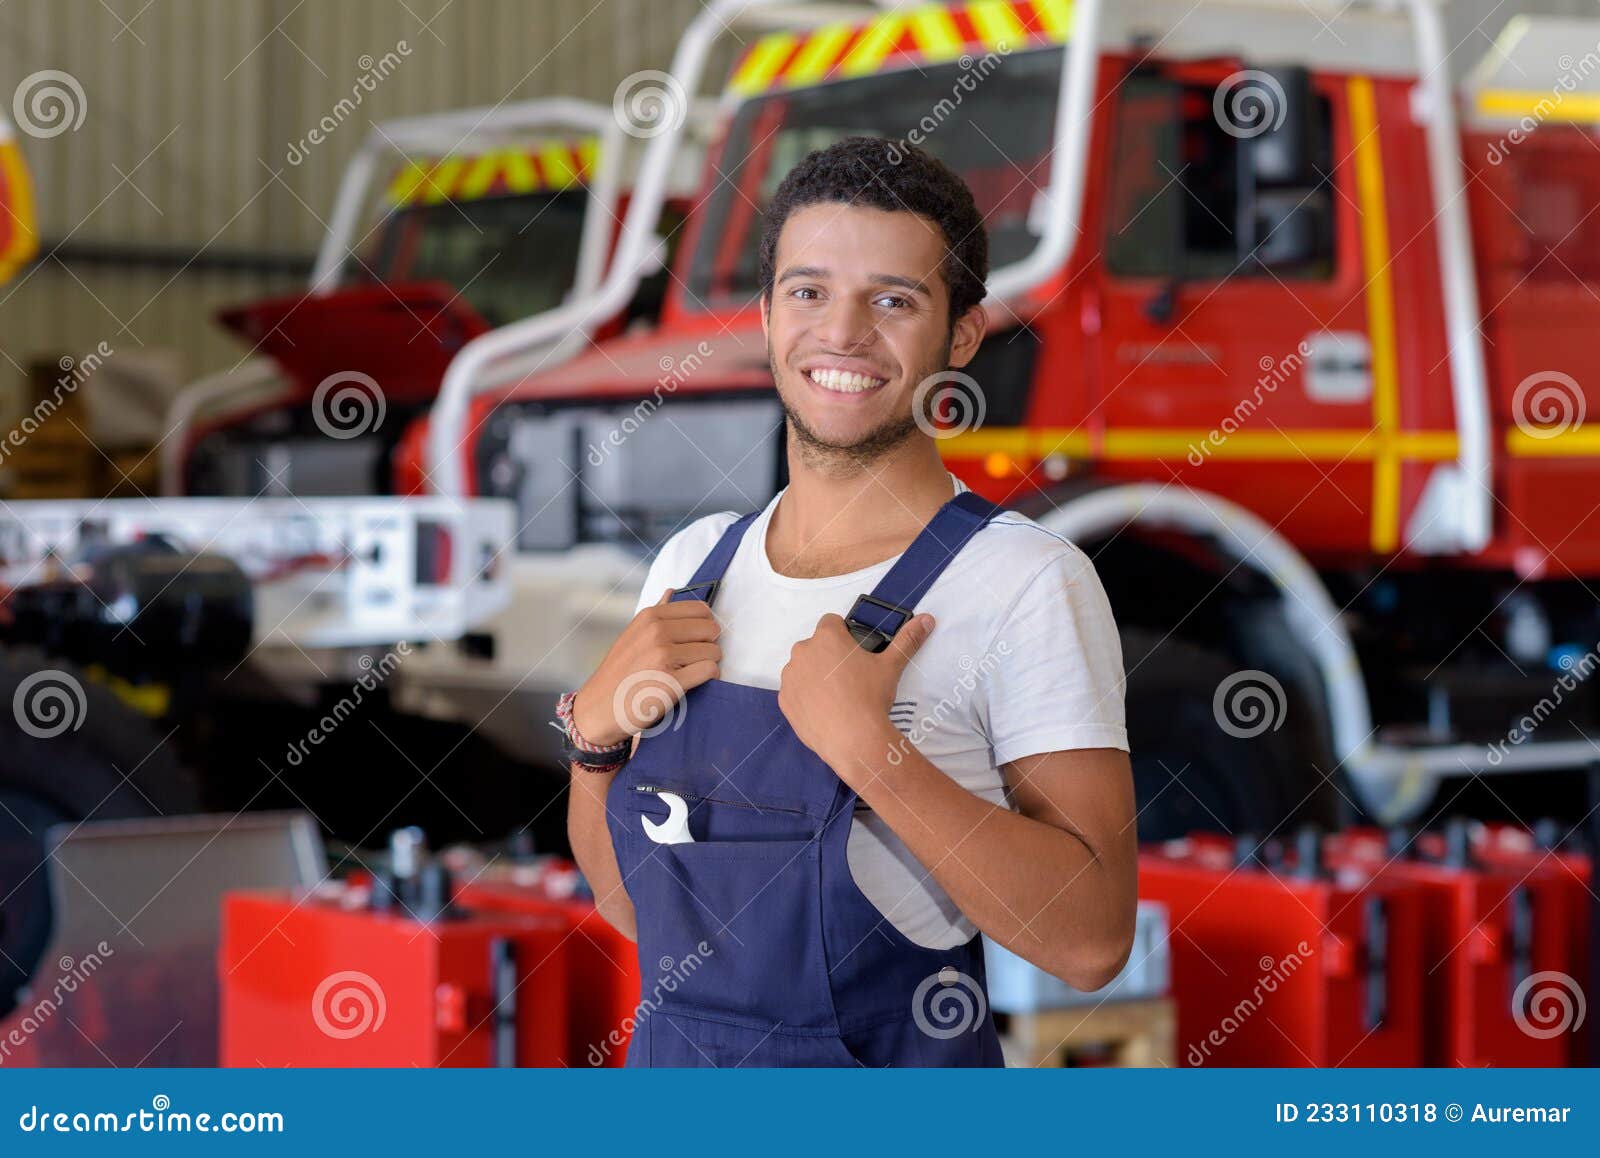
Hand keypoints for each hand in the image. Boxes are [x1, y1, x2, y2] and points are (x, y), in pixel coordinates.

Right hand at [572, 588, 721, 745]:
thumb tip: (672, 591)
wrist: (599, 708)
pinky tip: (693, 683)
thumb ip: (656, 614)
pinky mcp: (672, 682)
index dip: (704, 626)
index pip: (701, 609)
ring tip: (688, 673)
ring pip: (714, 651)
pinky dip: (708, 679)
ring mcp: (663, 656)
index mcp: (650, 616)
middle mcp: (657, 632)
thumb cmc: (619, 673)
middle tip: (691, 660)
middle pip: (711, 629)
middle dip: (708, 645)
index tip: (695, 640)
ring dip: (708, 664)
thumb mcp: (632, 635)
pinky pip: (710, 671)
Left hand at [777, 611, 932, 778]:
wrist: (853, 739)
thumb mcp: (891, 666)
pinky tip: (824, 710)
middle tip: (849, 677)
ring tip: (837, 696)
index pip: (831, 622)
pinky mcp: (785, 700)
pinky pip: (795, 692)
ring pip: (803, 669)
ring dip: (815, 676)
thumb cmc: (870, 697)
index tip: (854, 652)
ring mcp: (790, 677)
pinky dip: (805, 697)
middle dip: (828, 656)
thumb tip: (927, 620)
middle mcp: (802, 652)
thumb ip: (907, 640)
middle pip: (815, 646)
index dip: (843, 634)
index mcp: (826, 637)